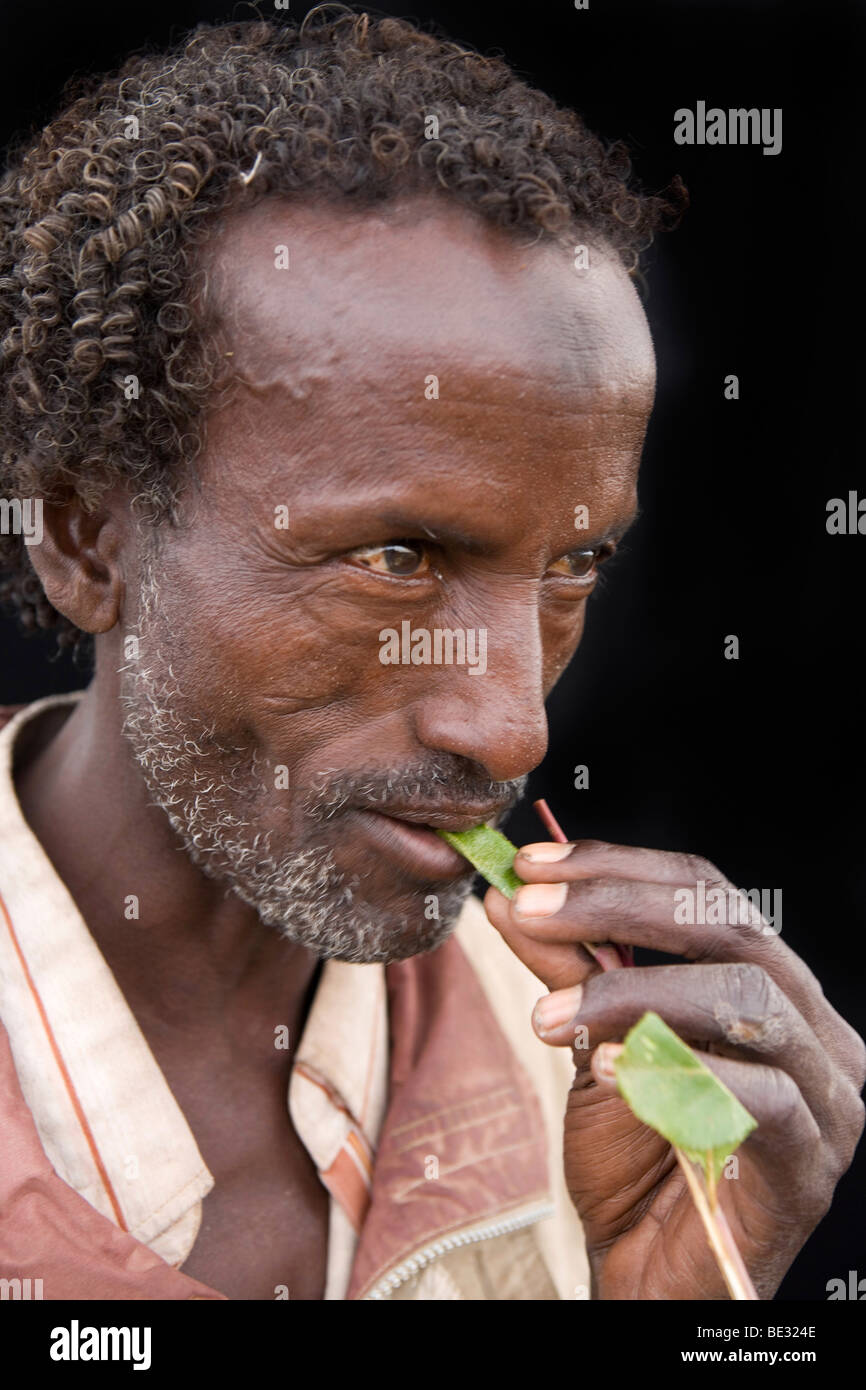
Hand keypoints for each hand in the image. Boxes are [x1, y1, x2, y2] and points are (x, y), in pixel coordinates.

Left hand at [482, 839, 865, 1299]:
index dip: (618, 868)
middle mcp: (814, 1027)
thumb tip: (507, 895)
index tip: (530, 866)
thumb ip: (565, 972)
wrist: (646, 1276)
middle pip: (731, 927)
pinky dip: (677, 1073)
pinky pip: (759, 1097)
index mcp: (770, 984)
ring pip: (746, 998)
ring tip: (549, 1017)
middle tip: (529, 913)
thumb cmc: (630, 1160)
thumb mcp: (590, 1046)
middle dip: (618, 907)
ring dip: (633, 993)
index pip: (707, 892)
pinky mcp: (811, 1163)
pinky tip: (606, 1073)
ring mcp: (827, 1094)